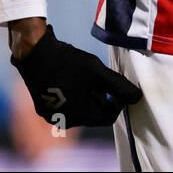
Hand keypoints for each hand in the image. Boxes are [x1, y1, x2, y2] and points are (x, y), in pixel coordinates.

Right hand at [9, 23, 141, 127]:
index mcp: (77, 117)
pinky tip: (72, 79)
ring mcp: (50, 114)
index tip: (117, 87)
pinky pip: (65, 105)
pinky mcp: (42, 106)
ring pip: (79, 109)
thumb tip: (138, 98)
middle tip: (101, 79)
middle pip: (93, 114)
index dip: (117, 102)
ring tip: (86, 78)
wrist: (34, 52)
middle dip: (101, 98)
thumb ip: (119, 86)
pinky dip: (73, 95)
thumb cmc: (68, 63)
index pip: (107, 117)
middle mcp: (62, 121)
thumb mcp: (98, 73)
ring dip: (87, 96)